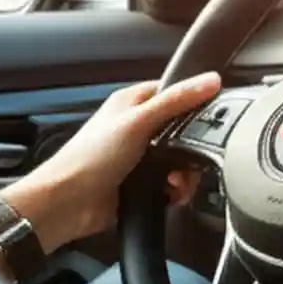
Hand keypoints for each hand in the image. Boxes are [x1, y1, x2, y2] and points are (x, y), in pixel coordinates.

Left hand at [2, 72, 222, 252]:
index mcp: (133, 103)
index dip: (195, 101)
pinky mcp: (142, 183)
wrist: (68, 203)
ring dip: (185, 173)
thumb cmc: (91, 157)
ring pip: (180, 160)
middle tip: (193, 157)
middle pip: (183, 131)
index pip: (174, 92)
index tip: (213, 114)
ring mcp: (140, 157)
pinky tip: (171, 194)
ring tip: (177, 181)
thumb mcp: (138, 121)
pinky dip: (176, 190)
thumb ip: (176, 101)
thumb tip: (211, 81)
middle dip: (192, 147)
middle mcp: (137, 128)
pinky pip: (171, 183)